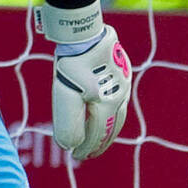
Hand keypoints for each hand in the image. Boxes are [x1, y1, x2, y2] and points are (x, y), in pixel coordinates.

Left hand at [51, 27, 131, 160]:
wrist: (83, 32)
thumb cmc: (72, 65)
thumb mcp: (64, 96)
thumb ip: (68, 123)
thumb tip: (69, 145)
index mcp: (108, 105)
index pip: (98, 134)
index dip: (86, 148)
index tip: (75, 155)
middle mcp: (120, 96)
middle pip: (112, 127)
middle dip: (100, 142)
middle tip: (88, 153)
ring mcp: (123, 83)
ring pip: (117, 113)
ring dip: (107, 127)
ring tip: (97, 135)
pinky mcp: (121, 71)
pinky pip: (117, 97)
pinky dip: (110, 111)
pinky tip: (102, 109)